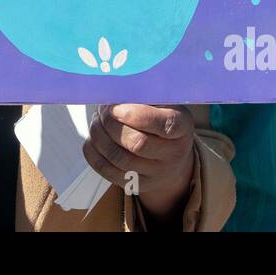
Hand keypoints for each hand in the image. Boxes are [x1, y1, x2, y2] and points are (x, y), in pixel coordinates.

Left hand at [83, 104, 196, 220]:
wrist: (172, 159)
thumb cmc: (162, 121)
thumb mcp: (164, 104)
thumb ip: (144, 96)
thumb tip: (114, 89)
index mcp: (182, 128)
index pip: (165, 125)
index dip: (135, 115)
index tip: (115, 106)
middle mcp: (173, 154)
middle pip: (137, 143)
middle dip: (111, 124)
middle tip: (102, 111)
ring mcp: (155, 173)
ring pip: (119, 158)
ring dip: (100, 136)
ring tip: (96, 122)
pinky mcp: (136, 185)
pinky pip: (108, 171)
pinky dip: (94, 153)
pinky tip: (93, 139)